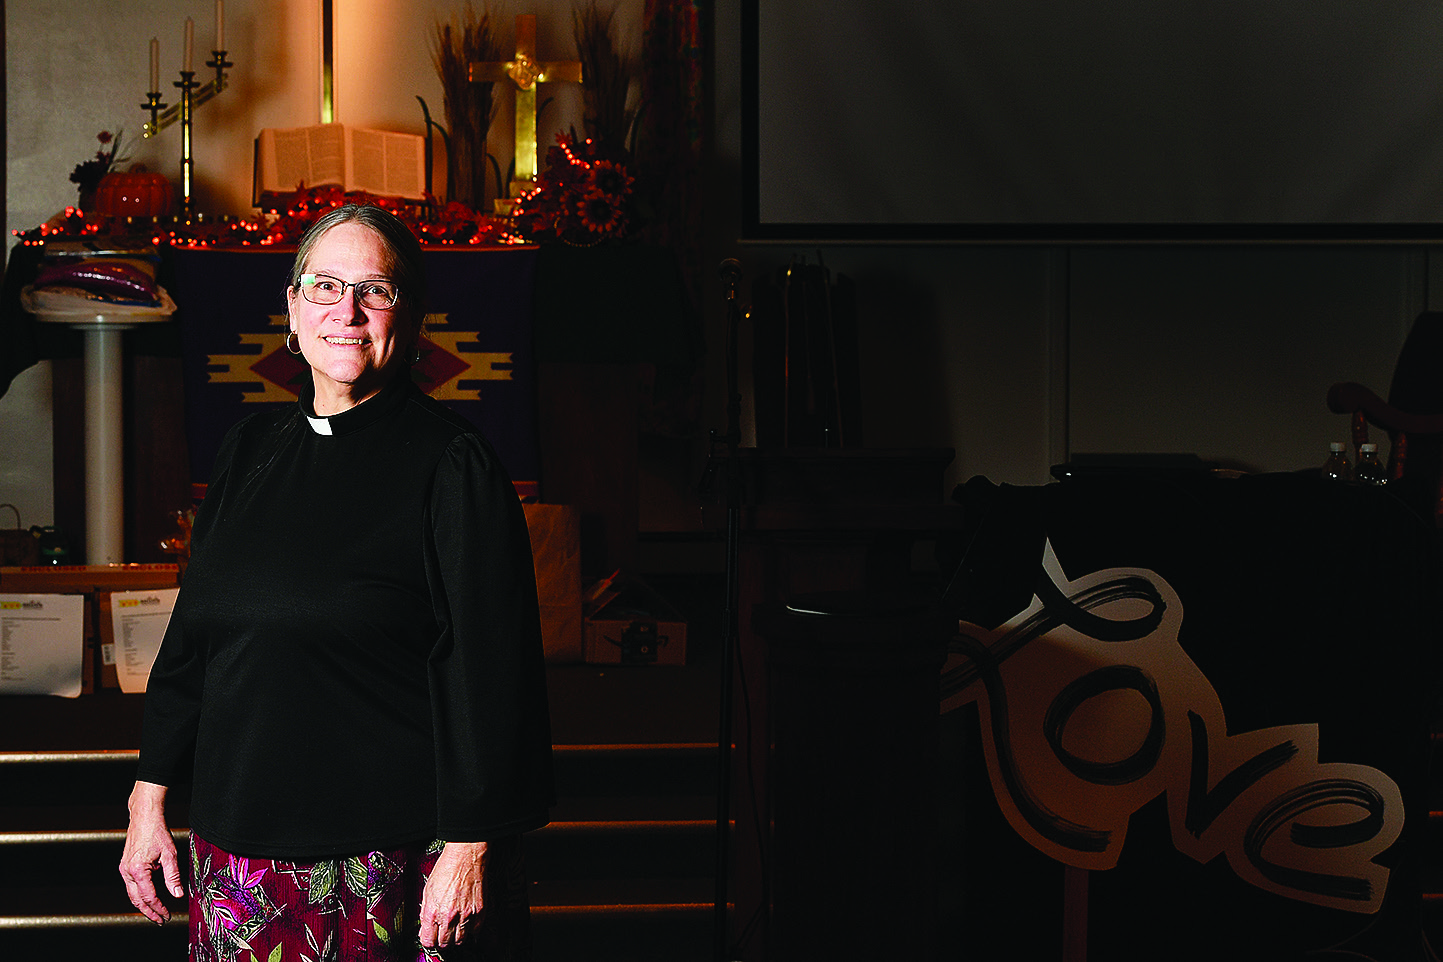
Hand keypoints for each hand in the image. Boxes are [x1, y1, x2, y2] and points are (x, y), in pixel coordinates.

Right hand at [119, 781, 183, 923]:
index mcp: (137, 870)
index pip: (149, 897)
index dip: (158, 908)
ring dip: (143, 905)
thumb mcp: (170, 854)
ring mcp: (124, 869)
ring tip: (155, 913)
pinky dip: (139, 895)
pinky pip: (131, 886)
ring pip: (132, 894)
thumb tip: (177, 894)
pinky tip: (148, 898)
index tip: (167, 915)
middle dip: (149, 912)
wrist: (144, 818)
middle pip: (136, 900)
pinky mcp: (125, 866)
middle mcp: (127, 872)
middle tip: (160, 920)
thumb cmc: (156, 832)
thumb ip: (173, 877)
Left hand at [418, 840, 487, 947]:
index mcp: (432, 911)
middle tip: (442, 933)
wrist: (466, 856)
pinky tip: (466, 922)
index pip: (428, 941)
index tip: (430, 937)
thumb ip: (426, 912)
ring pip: (460, 941)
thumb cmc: (447, 868)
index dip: (428, 940)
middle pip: (444, 944)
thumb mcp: (427, 890)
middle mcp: (449, 916)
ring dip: (456, 937)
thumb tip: (426, 927)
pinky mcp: (480, 911)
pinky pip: (475, 931)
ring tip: (455, 929)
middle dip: (442, 941)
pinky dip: (471, 930)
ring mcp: (466, 915)